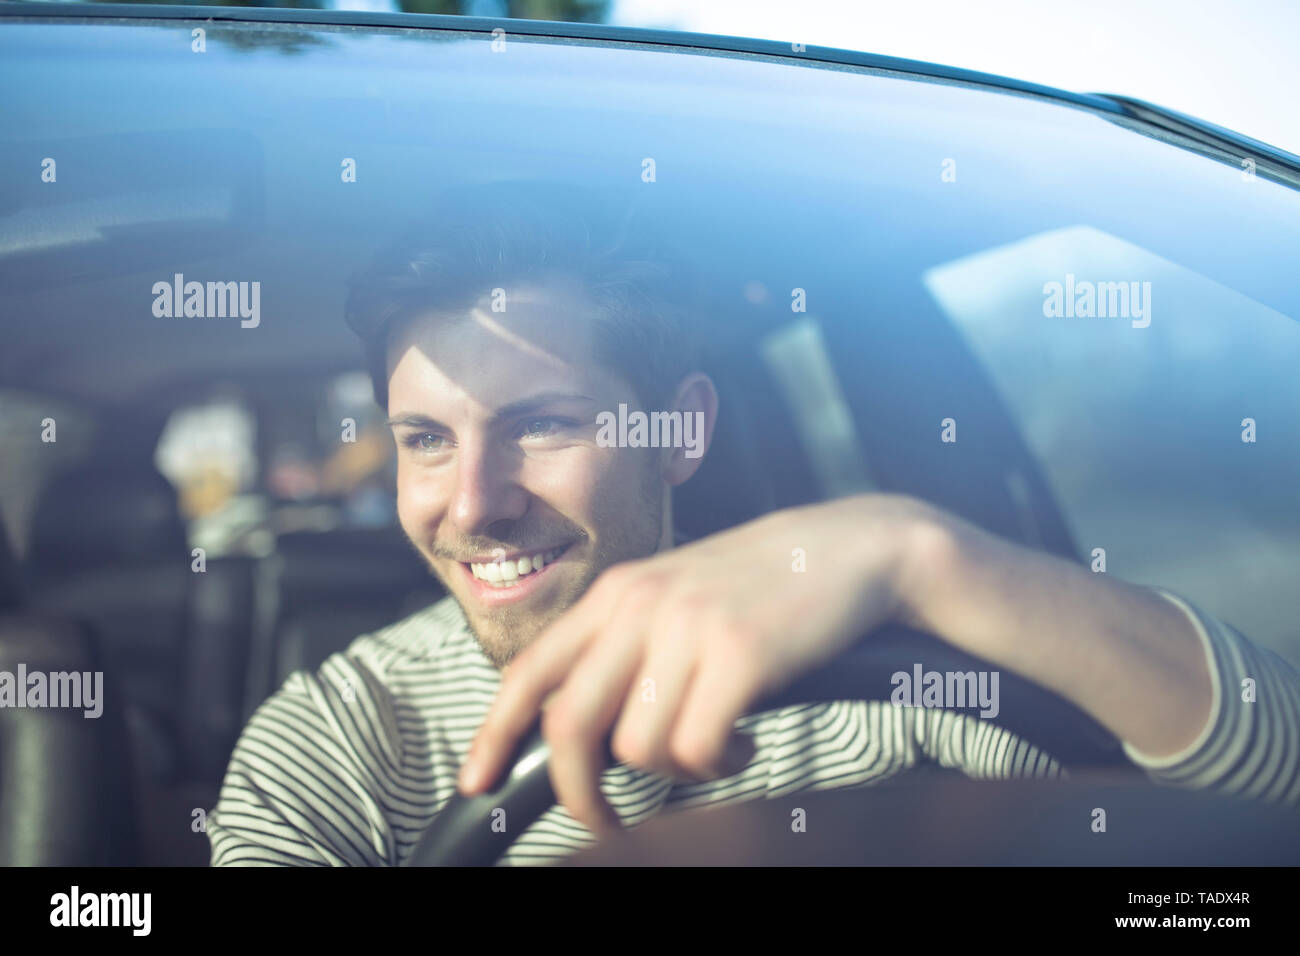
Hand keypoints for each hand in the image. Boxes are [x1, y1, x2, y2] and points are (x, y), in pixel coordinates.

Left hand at [455, 493, 943, 837]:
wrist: (852, 547)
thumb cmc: (762, 584)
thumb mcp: (677, 595)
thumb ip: (624, 643)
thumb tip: (575, 725)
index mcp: (616, 591)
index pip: (530, 669)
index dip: (493, 733)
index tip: (476, 782)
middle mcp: (639, 604)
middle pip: (569, 723)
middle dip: (577, 791)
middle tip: (604, 822)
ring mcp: (687, 627)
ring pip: (638, 747)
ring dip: (676, 772)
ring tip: (715, 748)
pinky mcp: (738, 654)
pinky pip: (696, 749)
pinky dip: (718, 765)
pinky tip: (745, 742)